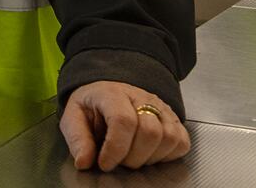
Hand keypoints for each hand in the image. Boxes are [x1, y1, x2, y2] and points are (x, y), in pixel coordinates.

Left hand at [58, 81, 190, 171]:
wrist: (107, 91)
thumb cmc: (92, 106)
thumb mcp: (74, 117)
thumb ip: (77, 139)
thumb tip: (84, 162)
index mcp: (112, 94)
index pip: (123, 120)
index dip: (116, 148)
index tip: (105, 164)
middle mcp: (141, 97)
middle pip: (150, 132)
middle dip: (133, 157)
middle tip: (118, 160)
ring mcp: (161, 108)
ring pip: (169, 138)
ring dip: (150, 158)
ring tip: (132, 156)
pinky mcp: (174, 120)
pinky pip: (182, 142)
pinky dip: (167, 156)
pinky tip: (148, 154)